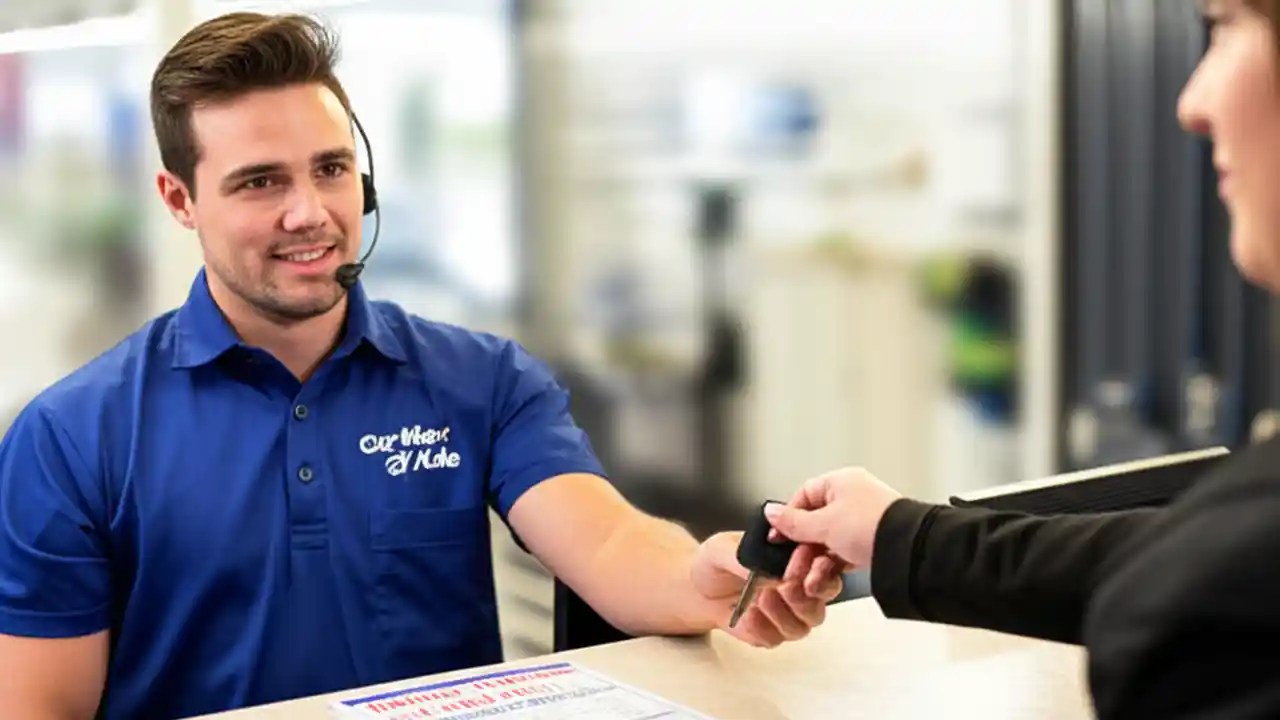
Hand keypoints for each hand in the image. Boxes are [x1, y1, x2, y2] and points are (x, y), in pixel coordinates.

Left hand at [689, 531, 843, 647]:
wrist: (697, 588)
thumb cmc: (716, 561)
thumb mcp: (722, 548)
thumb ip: (747, 557)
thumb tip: (768, 569)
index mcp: (795, 555)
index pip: (823, 559)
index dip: (819, 561)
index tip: (802, 557)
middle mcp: (800, 583)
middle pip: (826, 592)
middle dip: (809, 590)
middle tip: (786, 584)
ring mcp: (790, 611)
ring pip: (808, 621)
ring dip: (786, 610)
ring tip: (761, 597)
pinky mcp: (773, 633)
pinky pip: (779, 637)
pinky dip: (764, 627)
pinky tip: (748, 614)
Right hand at [764, 467, 902, 569]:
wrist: (907, 551)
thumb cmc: (872, 526)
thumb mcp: (823, 524)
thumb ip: (793, 521)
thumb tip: (770, 512)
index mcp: (841, 482)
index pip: (803, 496)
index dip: (788, 518)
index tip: (778, 537)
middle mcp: (852, 499)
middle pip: (814, 523)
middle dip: (802, 548)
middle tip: (793, 565)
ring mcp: (862, 522)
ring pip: (827, 543)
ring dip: (814, 563)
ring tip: (809, 578)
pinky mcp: (870, 544)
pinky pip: (842, 555)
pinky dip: (832, 567)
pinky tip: (825, 579)